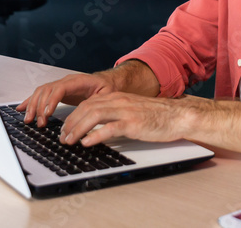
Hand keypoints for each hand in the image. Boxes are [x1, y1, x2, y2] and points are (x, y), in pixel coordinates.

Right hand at [16, 72, 117, 126]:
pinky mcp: (57, 92)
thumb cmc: (107, 88)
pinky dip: (30, 101)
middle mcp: (66, 81)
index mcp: (77, 81)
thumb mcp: (107, 95)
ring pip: (41, 92)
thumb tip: (89, 112)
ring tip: (29, 120)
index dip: (51, 100)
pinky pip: (41, 94)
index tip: (47, 113)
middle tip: (39, 123)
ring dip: (33, 106)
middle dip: (39, 107)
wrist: (107, 82)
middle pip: (46, 90)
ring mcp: (60, 85)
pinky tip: (22, 108)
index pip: (60, 88)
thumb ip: (97, 101)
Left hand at [57, 93, 201, 146]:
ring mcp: (126, 112)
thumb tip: (98, 127)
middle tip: (62, 137)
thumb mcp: (132, 111)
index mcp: (117, 97)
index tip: (65, 128)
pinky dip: (95, 135)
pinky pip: (110, 128)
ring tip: (69, 141)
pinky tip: (86, 143)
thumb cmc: (157, 116)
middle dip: (71, 123)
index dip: (73, 116)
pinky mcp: (133, 124)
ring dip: (78, 129)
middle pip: (87, 108)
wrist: (177, 116)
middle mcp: (119, 101)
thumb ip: (115, 115)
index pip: (88, 103)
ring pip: (94, 116)